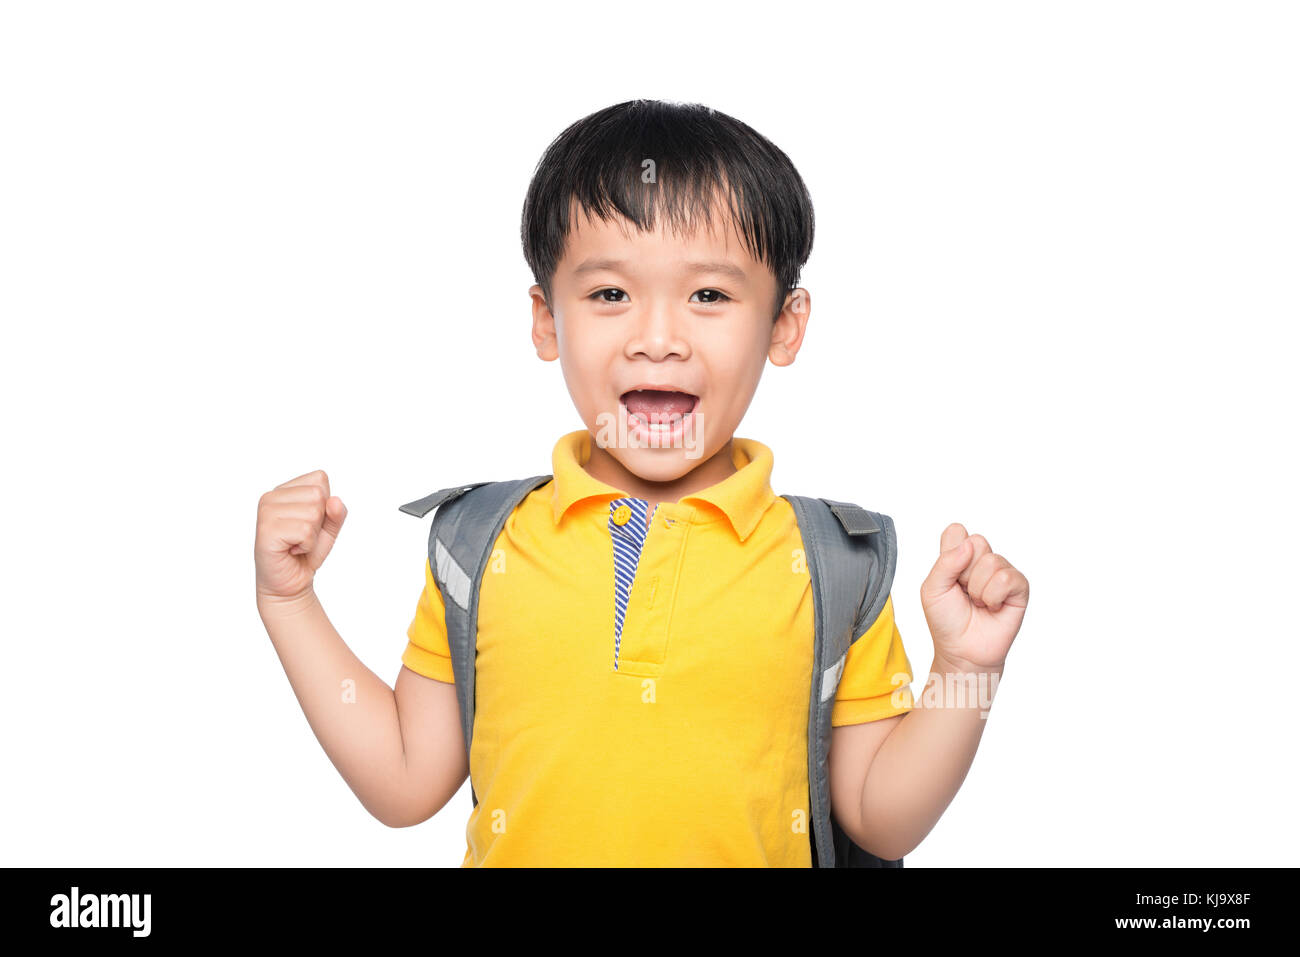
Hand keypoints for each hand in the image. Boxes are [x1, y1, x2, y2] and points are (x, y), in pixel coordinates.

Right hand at [254, 469, 347, 607]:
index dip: (325, 505)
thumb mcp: (329, 529)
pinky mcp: (266, 530)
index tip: (309, 522)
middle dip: (319, 521)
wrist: (290, 583)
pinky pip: (305, 531)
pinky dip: (306, 545)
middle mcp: (271, 496)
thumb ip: (337, 513)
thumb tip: (334, 501)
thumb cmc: (306, 553)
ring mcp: (266, 512)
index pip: (320, 479)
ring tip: (296, 543)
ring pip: (313, 512)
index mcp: (284, 490)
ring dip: (312, 535)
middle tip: (302, 536)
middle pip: (318, 495)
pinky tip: (291, 550)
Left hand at [919, 523, 1028, 672]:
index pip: (957, 531)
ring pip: (992, 561)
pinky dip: (994, 596)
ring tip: (978, 604)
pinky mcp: (1019, 588)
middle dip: (964, 572)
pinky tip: (992, 607)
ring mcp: (1001, 573)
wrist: (963, 651)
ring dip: (978, 589)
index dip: (951, 552)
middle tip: (964, 592)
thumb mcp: (932, 590)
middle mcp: (982, 561)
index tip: (949, 576)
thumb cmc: (946, 620)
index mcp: (959, 556)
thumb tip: (969, 545)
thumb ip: (945, 562)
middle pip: (977, 541)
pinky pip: (1008, 577)